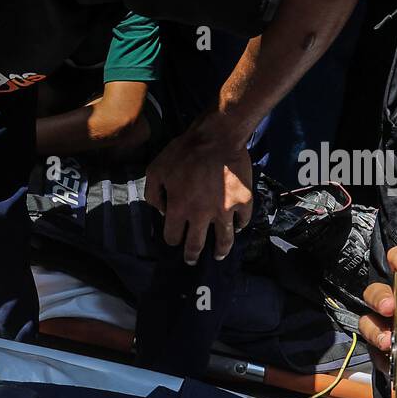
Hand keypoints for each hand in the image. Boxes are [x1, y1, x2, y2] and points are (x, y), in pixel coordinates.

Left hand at [145, 129, 252, 264]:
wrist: (217, 136)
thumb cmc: (183, 152)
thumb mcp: (155, 170)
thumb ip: (153, 194)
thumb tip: (160, 211)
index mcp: (179, 209)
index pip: (173, 236)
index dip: (172, 239)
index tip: (174, 239)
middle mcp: (201, 215)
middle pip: (196, 245)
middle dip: (191, 255)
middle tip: (191, 260)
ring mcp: (225, 210)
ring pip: (224, 240)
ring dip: (220, 251)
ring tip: (218, 256)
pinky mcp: (243, 201)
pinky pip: (244, 220)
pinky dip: (240, 225)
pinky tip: (237, 227)